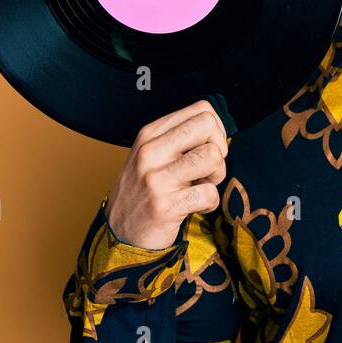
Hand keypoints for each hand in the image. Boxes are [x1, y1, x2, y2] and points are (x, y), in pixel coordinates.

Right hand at [104, 100, 229, 249]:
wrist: (121, 233)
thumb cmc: (146, 191)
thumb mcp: (154, 156)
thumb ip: (181, 138)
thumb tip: (220, 130)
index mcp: (150, 133)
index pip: (202, 109)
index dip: (216, 130)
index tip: (207, 148)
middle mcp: (150, 151)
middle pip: (209, 125)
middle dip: (219, 149)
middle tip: (206, 169)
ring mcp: (156, 178)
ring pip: (213, 156)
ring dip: (216, 176)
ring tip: (200, 186)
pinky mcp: (164, 205)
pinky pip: (210, 194)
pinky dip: (210, 204)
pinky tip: (194, 207)